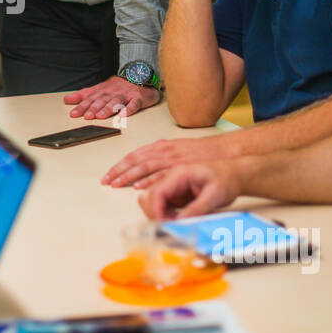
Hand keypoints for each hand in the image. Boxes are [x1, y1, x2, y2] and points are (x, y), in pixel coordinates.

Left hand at [64, 75, 158, 119]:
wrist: (139, 75)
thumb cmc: (118, 86)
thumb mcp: (98, 88)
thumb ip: (83, 94)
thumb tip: (67, 99)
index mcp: (102, 91)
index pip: (90, 99)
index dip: (81, 106)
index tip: (73, 114)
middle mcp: (112, 93)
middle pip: (102, 101)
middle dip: (93, 108)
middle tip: (87, 116)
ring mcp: (125, 95)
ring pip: (116, 102)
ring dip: (108, 109)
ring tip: (101, 116)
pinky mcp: (137, 98)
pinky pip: (133, 104)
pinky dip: (129, 109)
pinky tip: (124, 114)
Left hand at [102, 135, 228, 187]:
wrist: (225, 152)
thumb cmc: (202, 154)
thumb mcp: (178, 150)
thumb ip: (162, 156)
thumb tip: (147, 166)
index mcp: (162, 146)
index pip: (135, 155)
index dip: (120, 165)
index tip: (108, 174)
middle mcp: (164, 150)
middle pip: (136, 160)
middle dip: (119, 171)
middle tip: (106, 180)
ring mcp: (172, 159)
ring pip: (145, 167)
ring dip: (128, 176)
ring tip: (116, 184)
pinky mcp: (181, 168)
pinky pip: (161, 175)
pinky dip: (149, 180)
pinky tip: (139, 186)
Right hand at [137, 161, 240, 219]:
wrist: (234, 175)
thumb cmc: (226, 179)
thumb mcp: (215, 195)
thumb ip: (197, 208)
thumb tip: (180, 222)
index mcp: (179, 173)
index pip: (157, 191)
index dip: (156, 210)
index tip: (164, 225)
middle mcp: (171, 179)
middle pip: (149, 197)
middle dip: (155, 214)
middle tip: (170, 226)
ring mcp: (172, 187)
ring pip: (153, 203)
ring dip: (160, 216)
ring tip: (178, 223)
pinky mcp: (175, 195)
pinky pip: (163, 207)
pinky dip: (167, 217)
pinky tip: (180, 220)